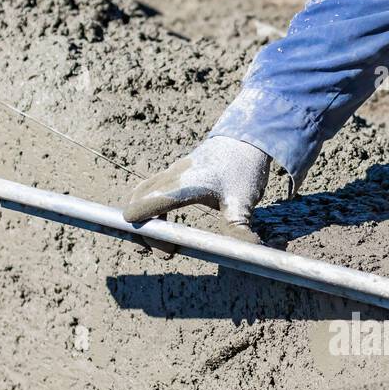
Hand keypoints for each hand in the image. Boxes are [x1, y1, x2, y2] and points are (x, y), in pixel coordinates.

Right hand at [123, 136, 271, 242]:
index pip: (152, 203)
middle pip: (140, 199)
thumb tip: (248, 253)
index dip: (145, 225)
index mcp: (185, 184)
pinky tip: (164, 223)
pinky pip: (151, 188)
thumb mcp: (242, 202)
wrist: (247, 137)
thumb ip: (239, 229)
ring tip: (163, 243)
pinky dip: (149, 206)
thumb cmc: (243, 168)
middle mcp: (173, 176)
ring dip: (144, 216)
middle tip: (160, 252)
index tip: (153, 247)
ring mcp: (172, 172)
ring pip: (142, 192)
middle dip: (143, 227)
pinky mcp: (175, 172)